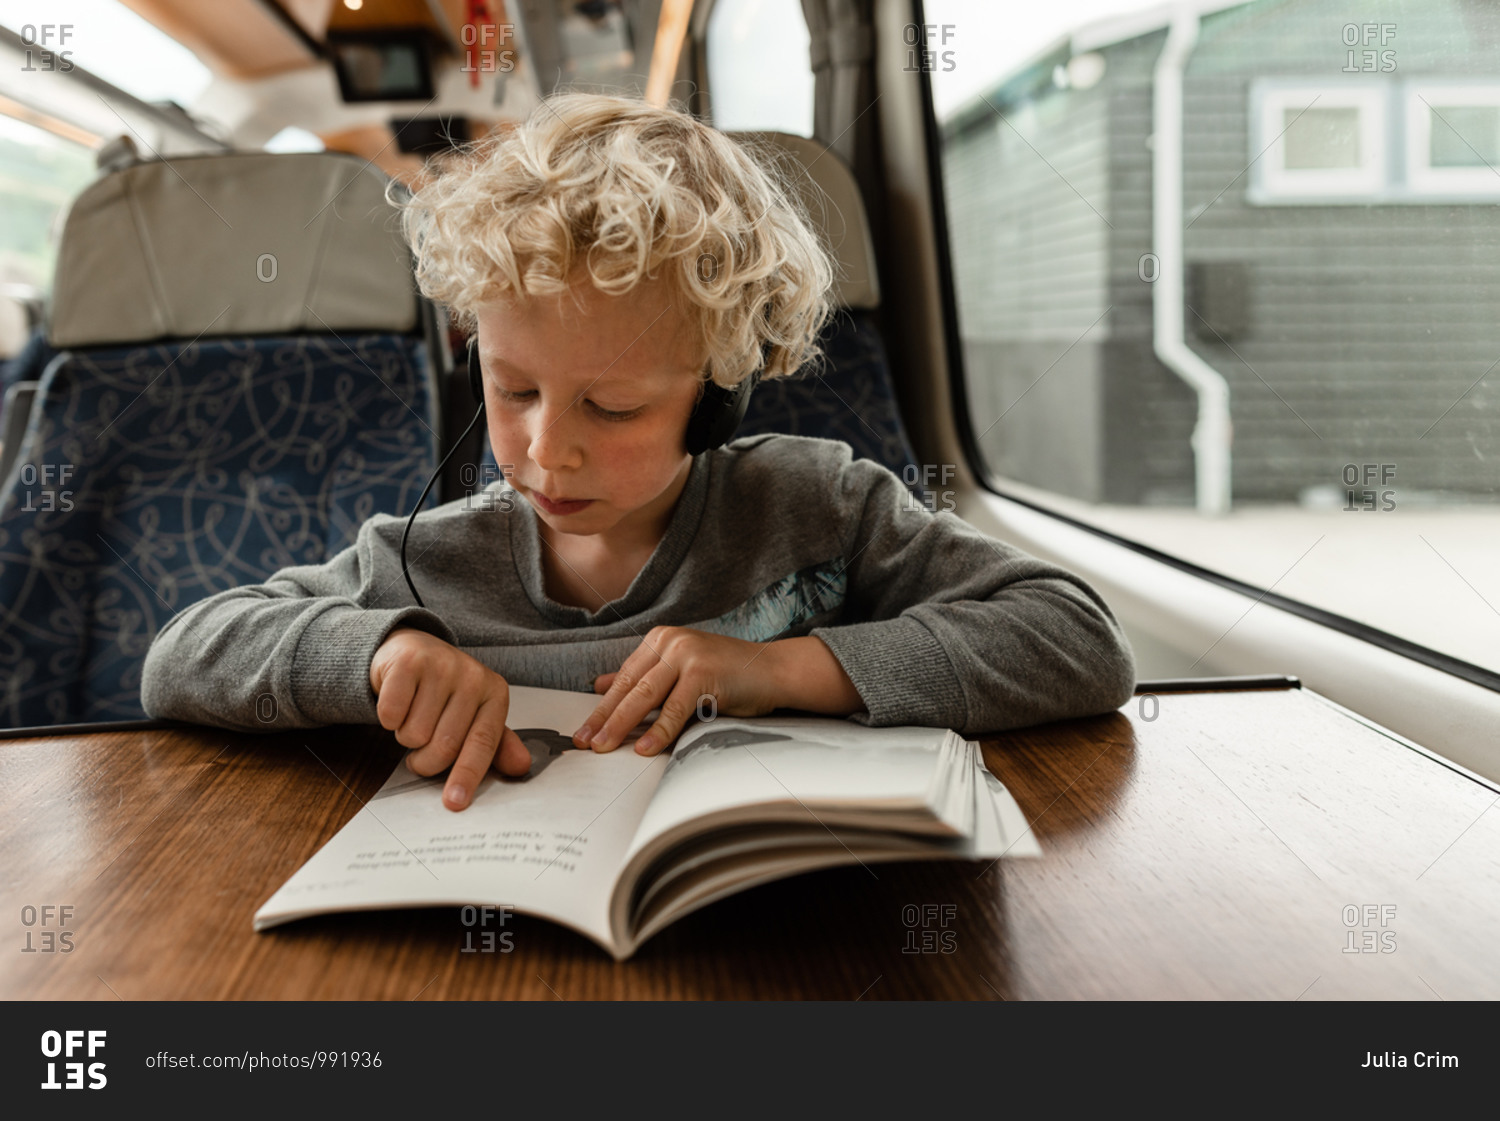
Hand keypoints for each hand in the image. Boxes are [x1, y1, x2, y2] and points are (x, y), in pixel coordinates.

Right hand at [369, 627, 532, 810]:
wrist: (413, 649)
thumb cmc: (446, 691)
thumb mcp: (475, 715)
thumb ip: (496, 745)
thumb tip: (521, 767)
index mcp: (495, 693)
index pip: (483, 743)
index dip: (467, 775)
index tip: (455, 802)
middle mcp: (472, 676)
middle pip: (445, 746)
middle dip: (425, 762)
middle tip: (420, 754)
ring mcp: (441, 665)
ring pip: (414, 734)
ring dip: (405, 737)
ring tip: (412, 718)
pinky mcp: (408, 662)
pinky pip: (391, 714)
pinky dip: (388, 719)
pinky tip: (398, 703)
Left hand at [572, 628, 863, 756]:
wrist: (773, 671)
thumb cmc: (728, 674)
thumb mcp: (679, 670)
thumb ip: (644, 676)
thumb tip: (601, 685)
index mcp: (660, 639)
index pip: (624, 678)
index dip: (602, 707)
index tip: (584, 730)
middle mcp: (670, 642)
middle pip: (629, 687)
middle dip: (604, 718)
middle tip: (586, 743)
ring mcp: (687, 654)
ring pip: (645, 696)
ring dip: (622, 725)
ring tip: (605, 747)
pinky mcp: (703, 672)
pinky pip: (675, 708)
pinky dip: (659, 731)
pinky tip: (644, 747)